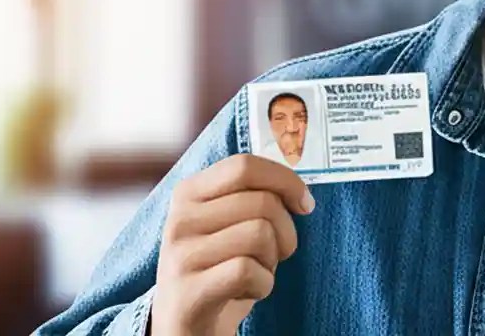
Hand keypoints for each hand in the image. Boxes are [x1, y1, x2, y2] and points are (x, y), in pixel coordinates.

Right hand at [151, 154, 314, 335]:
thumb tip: (299, 189)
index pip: (245, 166)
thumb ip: (252, 197)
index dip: (285, 181)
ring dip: (272, 261)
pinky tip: (245, 292)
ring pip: (260, 235)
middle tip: (275, 253)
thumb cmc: (219, 268)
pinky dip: (263, 286)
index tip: (305, 204)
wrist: (184, 325)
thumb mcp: (228, 224)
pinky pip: (250, 271)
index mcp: (188, 193)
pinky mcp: (189, 292)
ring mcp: (181, 255)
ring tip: (254, 272)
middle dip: (285, 231)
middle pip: (263, 203)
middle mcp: (180, 219)